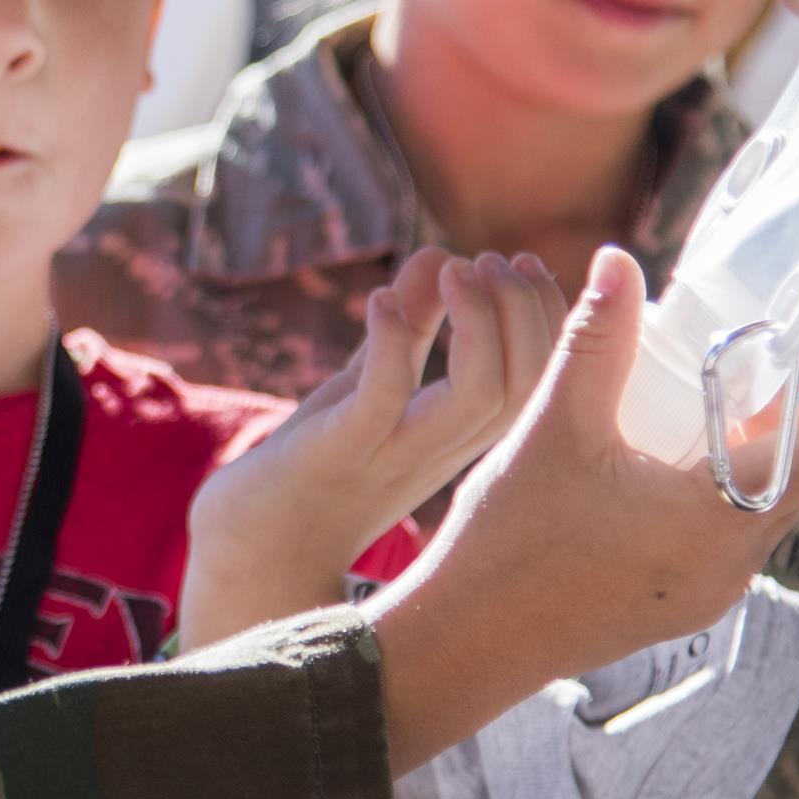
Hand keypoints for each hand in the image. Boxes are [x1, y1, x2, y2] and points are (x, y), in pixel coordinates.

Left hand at [184, 249, 565, 641]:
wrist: (252, 544)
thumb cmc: (318, 461)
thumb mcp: (371, 384)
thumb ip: (410, 327)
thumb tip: (440, 254)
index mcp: (461, 437)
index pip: (540, 380)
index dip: (546, 316)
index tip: (523, 263)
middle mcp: (442, 451)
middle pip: (528, 388)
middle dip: (526, 313)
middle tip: (489, 260)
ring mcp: (394, 455)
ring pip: (480, 398)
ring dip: (478, 323)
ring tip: (455, 268)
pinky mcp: (341, 453)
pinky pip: (386, 398)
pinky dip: (392, 341)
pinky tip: (381, 300)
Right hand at [368, 246, 798, 771]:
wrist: (462, 643)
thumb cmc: (507, 543)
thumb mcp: (552, 427)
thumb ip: (596, 340)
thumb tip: (619, 262)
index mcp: (715, 523)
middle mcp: (729, 568)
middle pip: (798, 475)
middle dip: (791, 404)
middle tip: (765, 346)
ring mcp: (708, 594)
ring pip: (762, 505)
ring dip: (751, 444)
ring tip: (712, 390)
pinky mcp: (679, 604)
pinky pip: (727, 533)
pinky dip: (720, 482)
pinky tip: (669, 453)